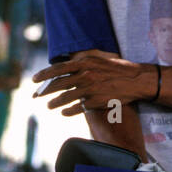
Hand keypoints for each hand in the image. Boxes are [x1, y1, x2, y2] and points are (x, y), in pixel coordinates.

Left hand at [32, 51, 157, 115]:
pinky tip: (63, 112)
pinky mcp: (96, 101)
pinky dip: (68, 111)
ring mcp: (90, 89)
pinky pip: (77, 108)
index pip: (58, 68)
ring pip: (65, 98)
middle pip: (58, 84)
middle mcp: (85, 75)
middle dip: (44, 91)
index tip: (34, 79)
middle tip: (36, 96)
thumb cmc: (118, 68)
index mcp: (85, 63)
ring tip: (49, 106)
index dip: (44, 74)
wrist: (137, 80)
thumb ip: (83, 60)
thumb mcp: (100, 58)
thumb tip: (67, 62)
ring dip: (54, 103)